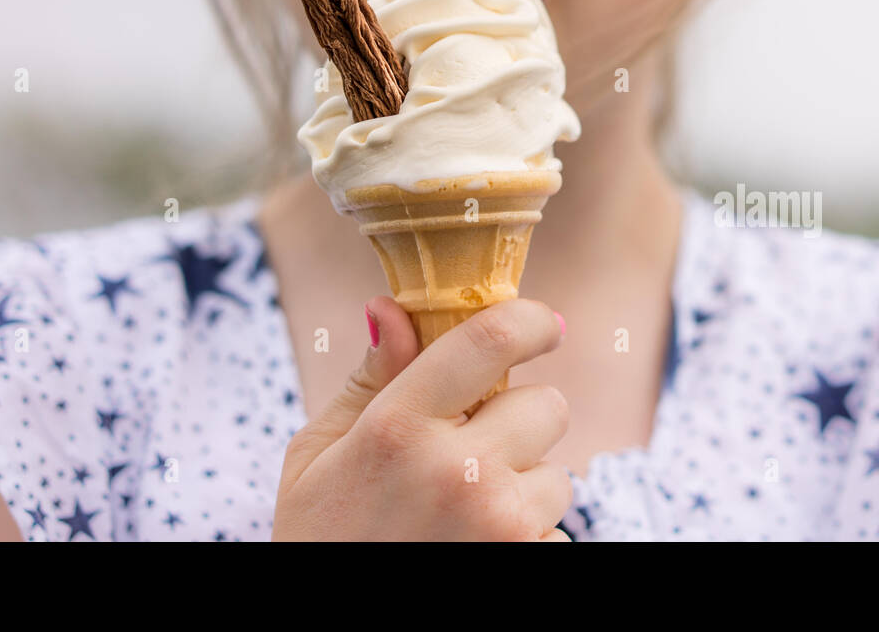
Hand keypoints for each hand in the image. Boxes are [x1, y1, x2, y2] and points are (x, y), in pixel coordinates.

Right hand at [271, 296, 571, 540]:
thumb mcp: (318, 454)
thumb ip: (370, 379)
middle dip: (519, 421)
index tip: (544, 323)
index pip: (490, 339)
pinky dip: (529, 539)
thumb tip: (394, 308)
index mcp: (398, 427)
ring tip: (465, 515)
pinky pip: (557, 533)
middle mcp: (459, 472)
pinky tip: (476, 551)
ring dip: (526, 486)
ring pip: (560, 474)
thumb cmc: (320, 539)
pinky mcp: (528, 569)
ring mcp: (501, 527)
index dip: (530, 319)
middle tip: (473, 450)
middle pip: (548, 406)